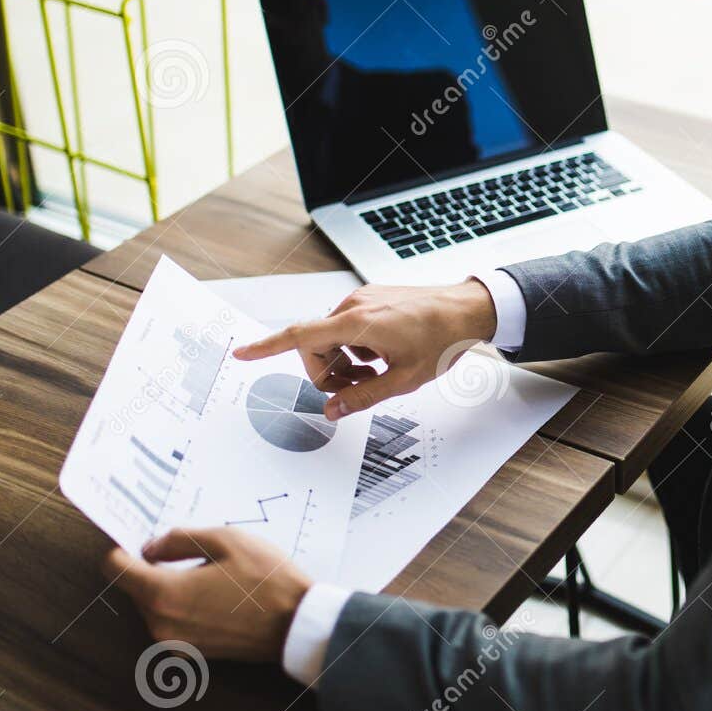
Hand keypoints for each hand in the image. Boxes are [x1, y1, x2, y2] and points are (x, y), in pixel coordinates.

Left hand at [103, 528, 311, 660]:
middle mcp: (161, 625)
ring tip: (206, 570)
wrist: (297, 624)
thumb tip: (151, 546)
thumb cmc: (266, 580)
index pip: (116, 569)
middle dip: (150, 567)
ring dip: (167, 586)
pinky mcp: (191, 653)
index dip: (122, 547)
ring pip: (153, 605)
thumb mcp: (226, 541)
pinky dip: (182, 604)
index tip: (136, 537)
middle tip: (182, 549)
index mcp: (164, 595)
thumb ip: (179, 539)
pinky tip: (214, 591)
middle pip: (134, 588)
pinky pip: (172, 621)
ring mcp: (175, 643)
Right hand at [232, 280, 496, 418]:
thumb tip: (330, 411)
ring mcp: (363, 300)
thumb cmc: (442, 341)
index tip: (242, 353)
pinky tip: (383, 357)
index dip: (267, 347)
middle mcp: (354, 306)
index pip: (300, 335)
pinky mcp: (372, 299)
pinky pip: (348, 328)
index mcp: (357, 324)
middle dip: (327, 373)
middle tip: (356, 389)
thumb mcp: (403, 380)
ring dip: (344, 362)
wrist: (469, 309)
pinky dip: (356, 348)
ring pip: (332, 339)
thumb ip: (363, 397)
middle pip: (314, 346)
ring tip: (377, 373)